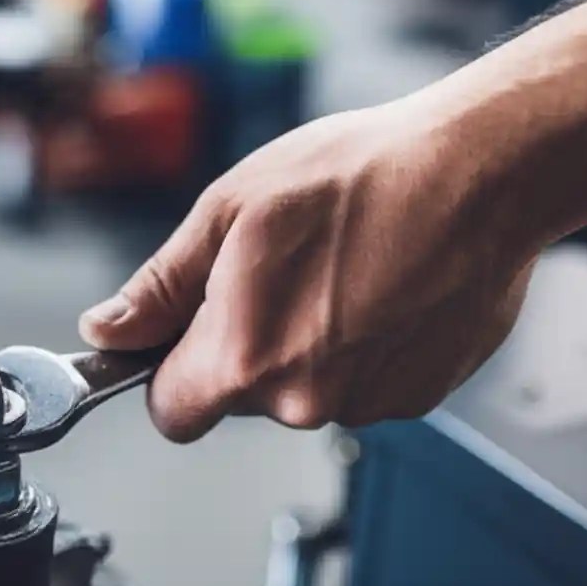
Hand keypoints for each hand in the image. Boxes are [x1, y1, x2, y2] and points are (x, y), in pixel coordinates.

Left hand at [79, 102, 535, 441]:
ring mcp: (367, 403)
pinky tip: (382, 288)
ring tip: (342, 270)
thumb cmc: (358, 177)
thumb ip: (161, 287)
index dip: (169, 370)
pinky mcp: (418, 396)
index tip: (185, 333)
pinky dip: (363, 346)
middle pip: (241, 396)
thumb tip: (108, 330)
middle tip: (280, 271)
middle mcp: (303, 399)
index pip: (171, 411)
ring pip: (304, 388)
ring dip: (309, 343)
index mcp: (244, 359)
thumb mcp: (229, 211)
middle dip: (245, 344)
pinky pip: (362, 383)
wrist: (478, 174)